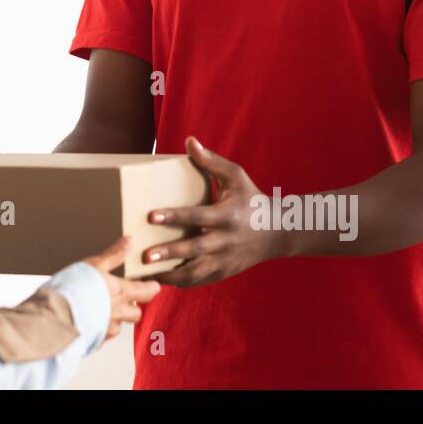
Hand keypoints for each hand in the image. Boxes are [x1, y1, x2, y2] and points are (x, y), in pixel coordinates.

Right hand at [81, 237, 161, 341]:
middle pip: (137, 313)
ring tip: (99, 309)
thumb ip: (114, 255)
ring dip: (114, 319)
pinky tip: (87, 321)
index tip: (152, 285)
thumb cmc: (74, 288)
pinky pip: (102, 336)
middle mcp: (119, 314)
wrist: (56, 315)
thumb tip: (130, 242)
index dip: (151, 288)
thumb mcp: (94, 265)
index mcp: (122, 293)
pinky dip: (98, 329)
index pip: (148, 292)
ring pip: (119, 326)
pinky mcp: (95, 341)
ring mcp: (107, 330)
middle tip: (125, 298)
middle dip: (134, 307)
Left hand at [141, 136, 285, 287]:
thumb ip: (211, 162)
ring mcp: (226, 260)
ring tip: (146, 274)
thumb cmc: (251, 199)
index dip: (175, 216)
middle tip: (144, 255)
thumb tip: (189, 141)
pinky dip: (182, 283)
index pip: (198, 216)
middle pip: (196, 249)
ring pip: (197, 272)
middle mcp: (227, 240)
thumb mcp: (236, 176)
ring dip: (172, 276)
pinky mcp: (225, 272)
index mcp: (228, 215)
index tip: (151, 216)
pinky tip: (160, 281)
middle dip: (170, 253)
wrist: (278, 232)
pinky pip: (201, 281)